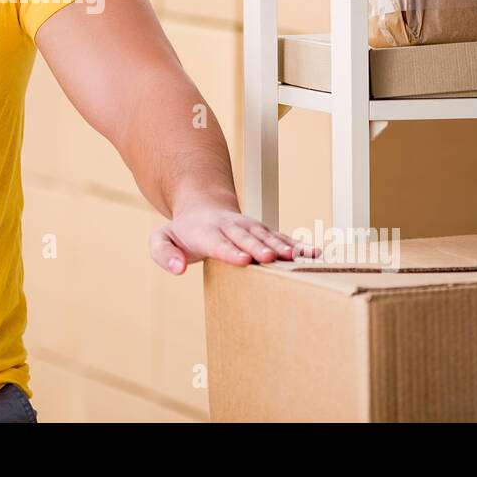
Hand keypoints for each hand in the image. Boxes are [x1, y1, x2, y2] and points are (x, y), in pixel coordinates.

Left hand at [149, 204, 319, 274]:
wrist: (204, 208)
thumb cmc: (184, 232)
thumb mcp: (161, 240)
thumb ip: (163, 254)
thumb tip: (177, 269)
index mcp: (207, 233)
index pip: (219, 243)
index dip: (231, 252)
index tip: (244, 260)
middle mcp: (231, 228)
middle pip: (246, 238)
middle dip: (259, 247)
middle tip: (271, 257)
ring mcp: (250, 228)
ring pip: (267, 235)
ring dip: (282, 245)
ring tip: (296, 257)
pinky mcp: (263, 232)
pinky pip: (283, 237)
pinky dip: (299, 245)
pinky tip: (315, 253)